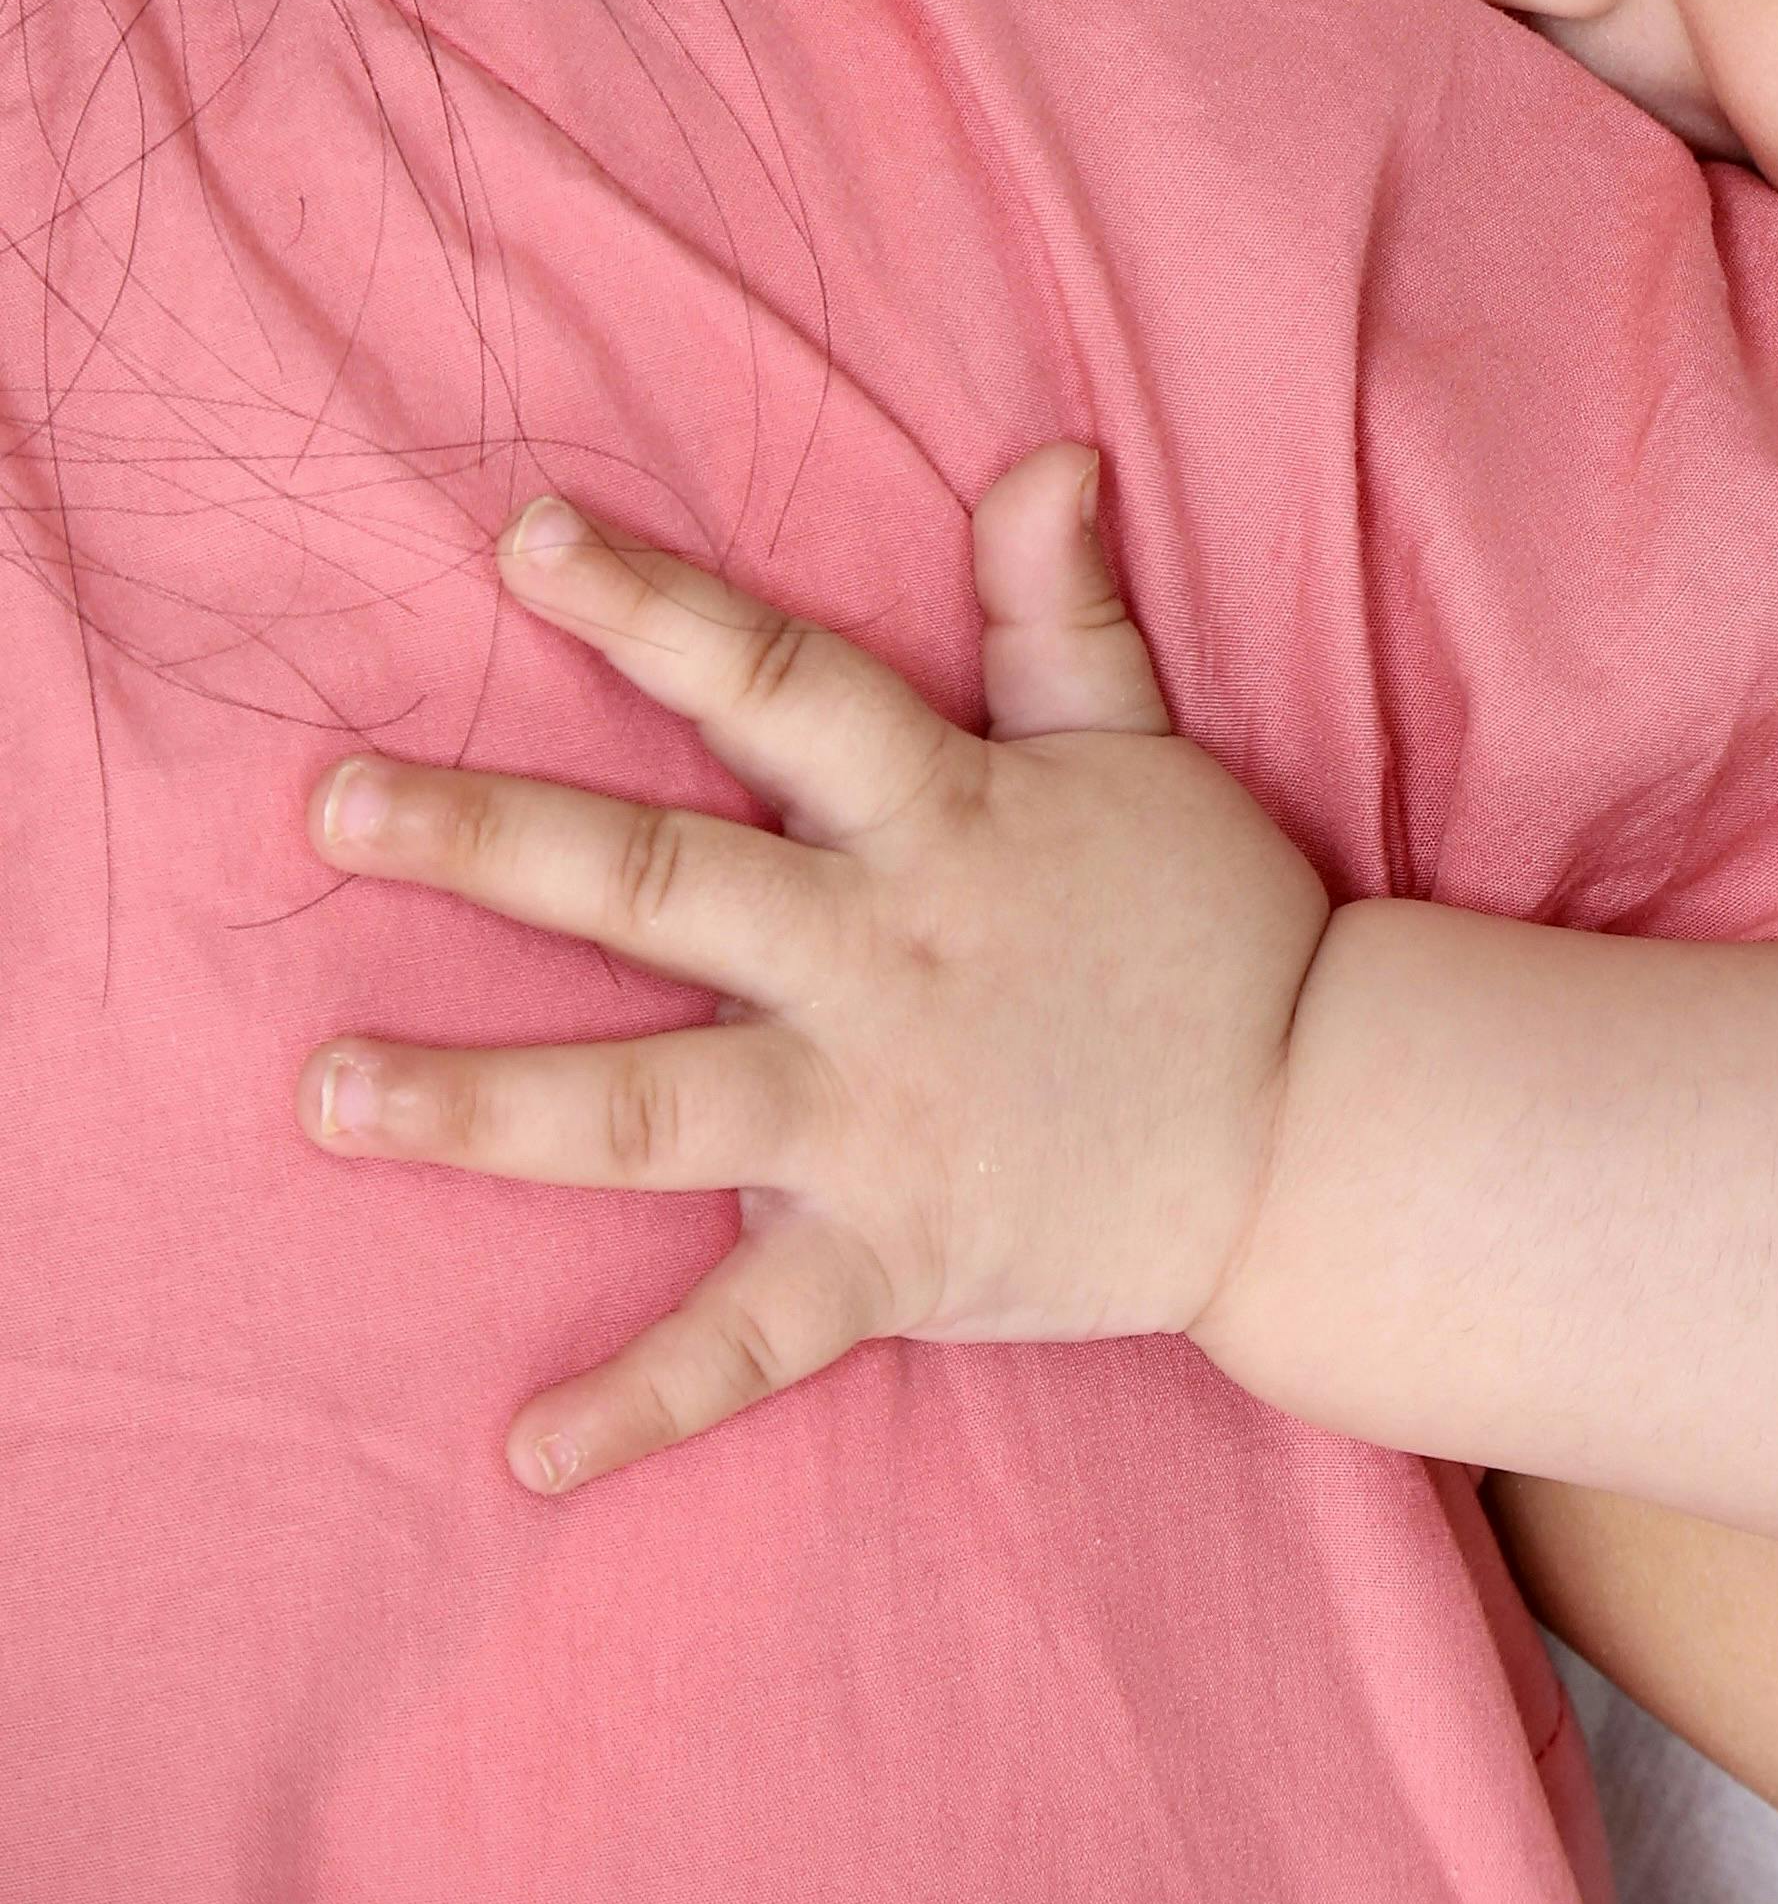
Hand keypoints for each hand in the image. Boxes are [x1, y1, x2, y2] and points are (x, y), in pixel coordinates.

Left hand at [296, 450, 1332, 1494]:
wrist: (1324, 1131)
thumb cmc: (1210, 923)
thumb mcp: (1136, 745)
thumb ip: (1058, 610)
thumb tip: (1043, 451)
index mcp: (938, 818)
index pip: (777, 684)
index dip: (651, 607)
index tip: (516, 541)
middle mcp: (884, 959)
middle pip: (662, 884)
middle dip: (490, 844)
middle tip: (329, 809)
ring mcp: (881, 1116)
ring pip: (651, 1106)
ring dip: (482, 1105)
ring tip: (327, 1092)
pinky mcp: (899, 1257)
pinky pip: (755, 1340)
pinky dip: (645, 1403)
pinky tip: (524, 1451)